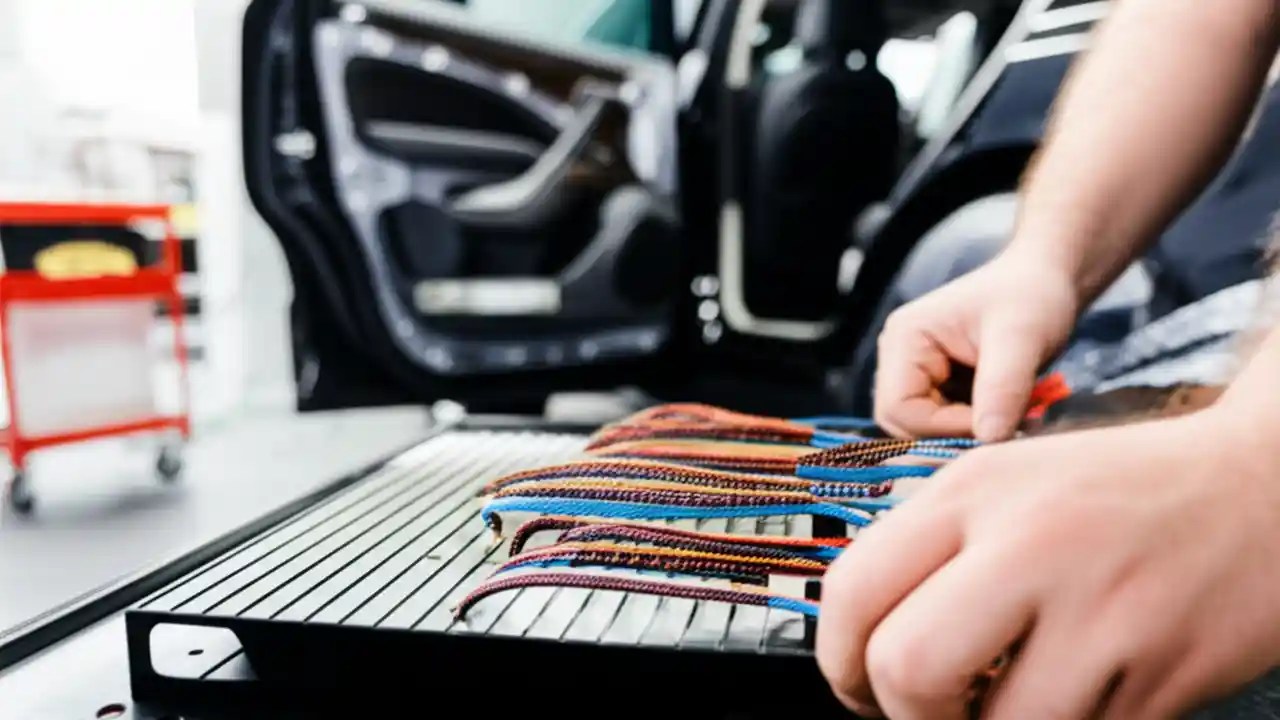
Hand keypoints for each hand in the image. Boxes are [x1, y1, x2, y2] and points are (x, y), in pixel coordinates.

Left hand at [815, 404, 1279, 718]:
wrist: (1260, 488)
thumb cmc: (1115, 494)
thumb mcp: (1006, 485)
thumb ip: (930, 555)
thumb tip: (866, 651)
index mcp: (973, 490)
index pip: (853, 590)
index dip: (837, 662)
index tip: (858, 686)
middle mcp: (1029, 544)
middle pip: (905, 668)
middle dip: (902, 712)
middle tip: (928, 711)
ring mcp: (1101, 612)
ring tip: (1006, 705)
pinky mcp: (1162, 675)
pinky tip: (1072, 697)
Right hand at [874, 253, 1079, 441]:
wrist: (1047, 279)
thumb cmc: (1032, 297)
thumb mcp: (1022, 339)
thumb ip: (1003, 388)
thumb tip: (989, 439)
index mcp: (904, 339)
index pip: (899, 409)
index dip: (942, 428)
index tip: (994, 425)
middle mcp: (899, 355)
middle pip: (904, 423)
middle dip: (951, 434)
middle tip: (1004, 427)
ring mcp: (915, 370)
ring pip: (923, 428)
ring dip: (964, 432)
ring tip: (1009, 417)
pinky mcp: (936, 383)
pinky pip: (941, 422)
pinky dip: (972, 427)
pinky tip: (1004, 413)